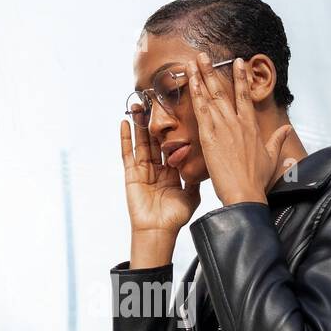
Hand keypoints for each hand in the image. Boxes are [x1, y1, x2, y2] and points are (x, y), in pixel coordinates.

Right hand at [119, 107, 200, 234]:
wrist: (160, 231)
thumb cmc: (175, 217)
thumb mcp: (191, 195)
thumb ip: (196, 178)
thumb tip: (207, 163)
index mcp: (171, 171)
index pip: (171, 144)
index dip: (171, 129)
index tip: (174, 112)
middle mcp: (156, 168)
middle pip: (154, 139)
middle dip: (153, 121)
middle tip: (154, 100)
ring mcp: (142, 170)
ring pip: (140, 141)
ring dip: (138, 123)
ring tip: (137, 104)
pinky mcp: (131, 174)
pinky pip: (127, 153)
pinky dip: (125, 138)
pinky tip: (123, 122)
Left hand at [187, 53, 294, 205]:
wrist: (245, 193)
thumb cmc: (257, 180)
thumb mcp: (271, 157)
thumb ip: (278, 139)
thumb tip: (287, 129)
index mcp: (251, 126)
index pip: (245, 95)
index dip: (240, 77)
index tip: (237, 62)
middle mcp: (237, 122)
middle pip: (224, 90)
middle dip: (213, 71)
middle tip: (205, 55)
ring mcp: (223, 127)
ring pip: (211, 96)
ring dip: (201, 76)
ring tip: (195, 61)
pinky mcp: (209, 136)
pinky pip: (200, 110)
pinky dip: (195, 93)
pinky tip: (190, 80)